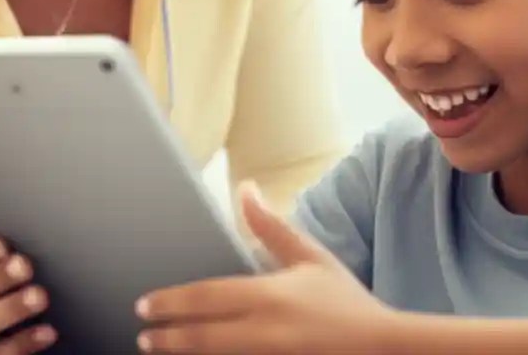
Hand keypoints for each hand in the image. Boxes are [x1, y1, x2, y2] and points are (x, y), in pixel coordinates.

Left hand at [135, 182, 396, 353]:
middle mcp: (266, 332)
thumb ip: (271, 227)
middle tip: (144, 334)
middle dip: (166, 337)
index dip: (170, 302)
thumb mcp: (311, 259)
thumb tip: (246, 189)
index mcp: (270, 296)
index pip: (206, 298)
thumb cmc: (346, 303)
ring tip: (159, 349)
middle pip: (201, 337)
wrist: (383, 350)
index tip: (145, 306)